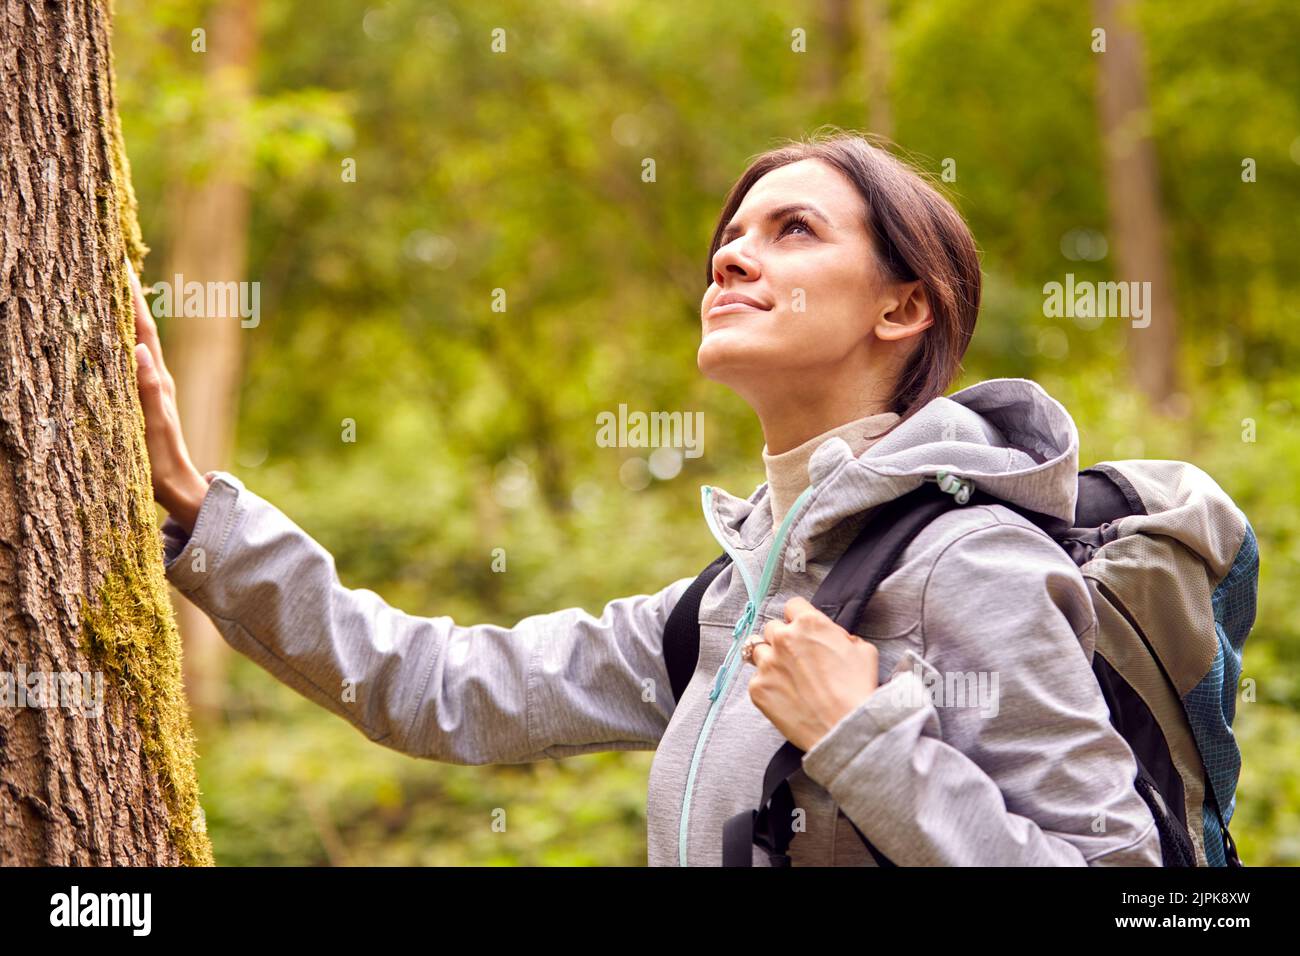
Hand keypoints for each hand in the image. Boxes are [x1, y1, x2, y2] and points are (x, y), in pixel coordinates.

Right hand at [129, 264, 209, 533]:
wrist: (177, 487)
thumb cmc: (162, 461)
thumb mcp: (153, 428)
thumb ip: (150, 392)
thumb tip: (142, 351)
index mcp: (158, 377)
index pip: (143, 328)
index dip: (131, 297)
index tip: (119, 263)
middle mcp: (155, 374)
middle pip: (138, 325)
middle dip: (125, 292)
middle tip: (110, 257)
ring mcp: (150, 384)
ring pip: (133, 337)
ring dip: (122, 310)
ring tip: (107, 281)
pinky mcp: (143, 395)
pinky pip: (128, 355)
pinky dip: (119, 335)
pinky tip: (110, 329)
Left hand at [746, 596, 880, 751]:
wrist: (845, 728)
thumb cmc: (858, 690)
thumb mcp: (863, 650)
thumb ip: (841, 636)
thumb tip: (833, 639)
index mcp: (808, 623)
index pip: (793, 606)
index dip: (800, 619)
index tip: (802, 631)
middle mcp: (783, 638)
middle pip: (772, 627)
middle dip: (783, 639)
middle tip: (796, 657)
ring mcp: (767, 663)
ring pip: (758, 651)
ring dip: (770, 659)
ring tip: (786, 676)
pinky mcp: (757, 688)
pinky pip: (756, 680)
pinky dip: (768, 686)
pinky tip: (785, 696)